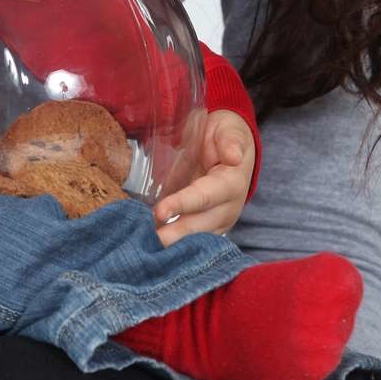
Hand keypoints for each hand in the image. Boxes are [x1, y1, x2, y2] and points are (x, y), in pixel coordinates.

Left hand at [153, 109, 256, 246]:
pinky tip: (155, 249)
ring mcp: (220, 220)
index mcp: (232, 183)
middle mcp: (228, 207)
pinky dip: (176, 245)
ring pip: (197, 238)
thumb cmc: (226, 136)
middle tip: (150, 241)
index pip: (204, 196)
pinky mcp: (210, 226)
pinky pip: (194, 240)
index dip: (182, 205)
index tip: (160, 211)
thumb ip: (231, 142)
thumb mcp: (230, 131)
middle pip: (200, 226)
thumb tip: (234, 156)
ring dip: (174, 244)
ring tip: (147, 248)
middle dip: (175, 235)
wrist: (232, 147)